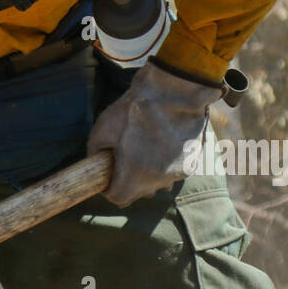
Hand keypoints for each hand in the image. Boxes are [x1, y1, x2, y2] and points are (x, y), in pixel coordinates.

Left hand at [87, 60, 222, 207]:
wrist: (174, 90)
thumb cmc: (136, 108)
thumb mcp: (103, 128)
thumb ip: (95, 152)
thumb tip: (96, 163)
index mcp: (135, 175)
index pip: (119, 198)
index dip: (109, 188)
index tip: (108, 176)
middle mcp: (159, 179)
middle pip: (139, 192)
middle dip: (129, 180)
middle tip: (126, 158)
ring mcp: (178, 172)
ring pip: (158, 182)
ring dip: (149, 172)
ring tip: (145, 148)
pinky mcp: (192, 162)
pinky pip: (173, 171)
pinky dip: (166, 163)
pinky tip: (162, 143)